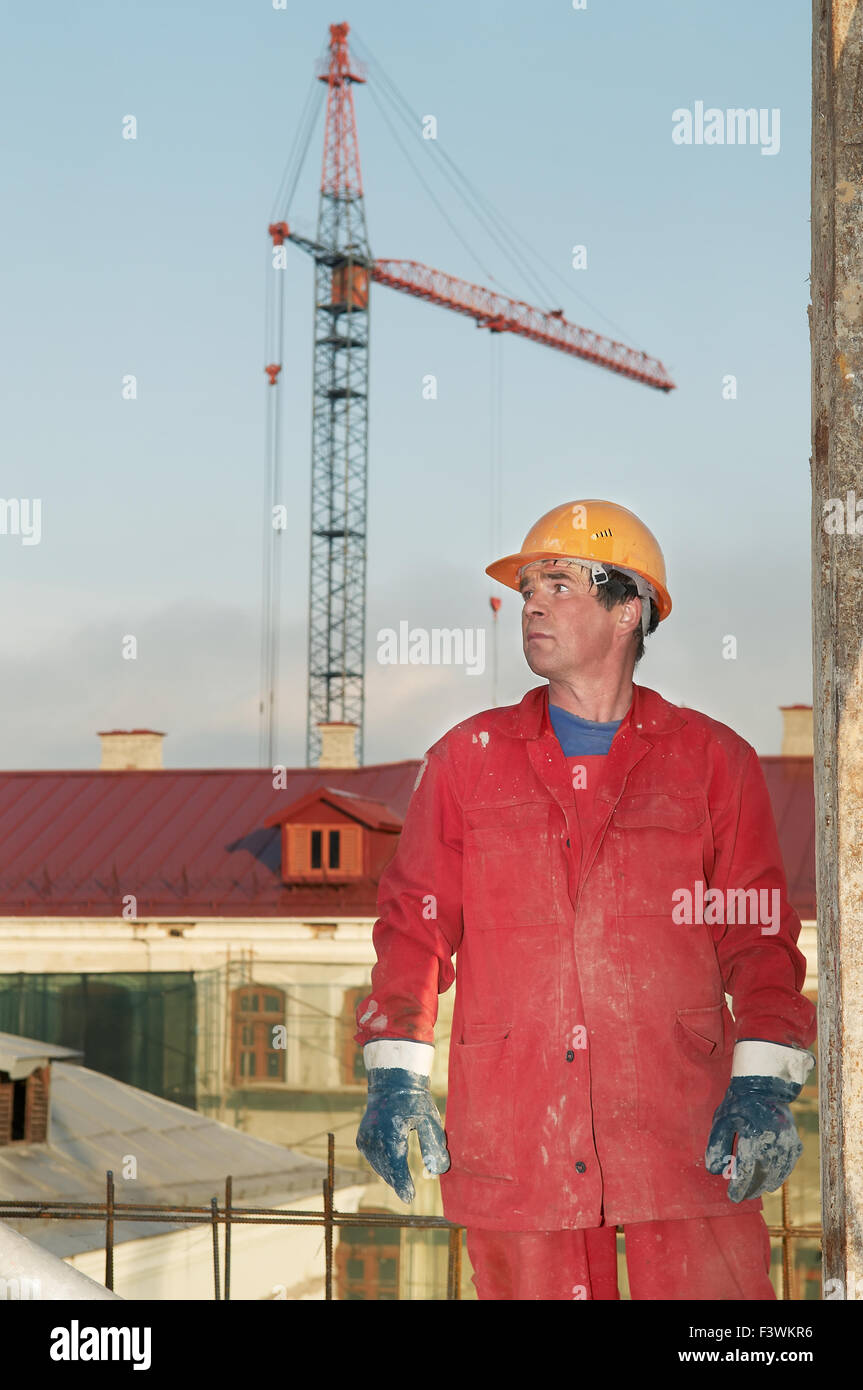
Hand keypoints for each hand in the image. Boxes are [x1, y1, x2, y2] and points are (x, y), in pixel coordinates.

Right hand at [357, 1066, 450, 1202]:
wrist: (392, 1083)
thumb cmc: (414, 1102)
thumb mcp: (430, 1120)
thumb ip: (434, 1146)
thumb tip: (437, 1172)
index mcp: (390, 1133)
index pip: (396, 1167)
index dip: (403, 1185)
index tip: (410, 1198)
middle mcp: (373, 1138)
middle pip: (387, 1170)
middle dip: (399, 1182)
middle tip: (410, 1191)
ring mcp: (364, 1139)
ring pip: (379, 1167)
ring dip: (391, 1174)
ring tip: (403, 1179)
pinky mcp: (361, 1140)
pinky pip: (373, 1160)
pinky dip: (383, 1165)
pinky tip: (393, 1163)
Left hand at [705, 1075, 802, 1201]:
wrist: (765, 1088)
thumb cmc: (739, 1104)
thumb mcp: (722, 1121)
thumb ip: (717, 1145)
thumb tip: (714, 1172)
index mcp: (754, 1134)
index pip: (747, 1169)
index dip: (739, 1186)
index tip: (732, 1196)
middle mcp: (773, 1140)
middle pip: (762, 1175)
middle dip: (751, 1189)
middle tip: (740, 1196)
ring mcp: (787, 1142)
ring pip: (777, 1173)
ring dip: (764, 1185)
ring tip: (752, 1191)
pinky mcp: (795, 1143)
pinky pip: (788, 1166)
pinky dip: (778, 1176)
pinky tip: (769, 1182)